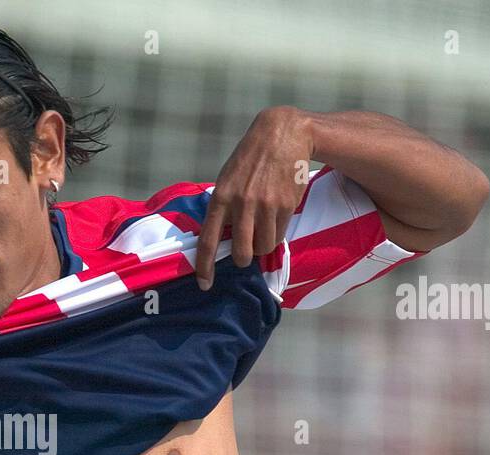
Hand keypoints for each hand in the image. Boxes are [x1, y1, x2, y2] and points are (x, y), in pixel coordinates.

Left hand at [195, 106, 313, 287]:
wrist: (282, 133)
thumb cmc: (249, 160)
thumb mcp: (227, 179)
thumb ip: (222, 208)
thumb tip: (218, 239)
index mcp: (220, 198)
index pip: (208, 241)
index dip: (204, 267)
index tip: (204, 285)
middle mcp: (241, 204)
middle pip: (241, 252)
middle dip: (243, 258)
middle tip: (245, 253)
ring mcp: (265, 205)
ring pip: (263, 247)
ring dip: (263, 245)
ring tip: (263, 227)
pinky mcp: (285, 205)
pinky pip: (279, 234)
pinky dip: (276, 232)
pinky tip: (275, 214)